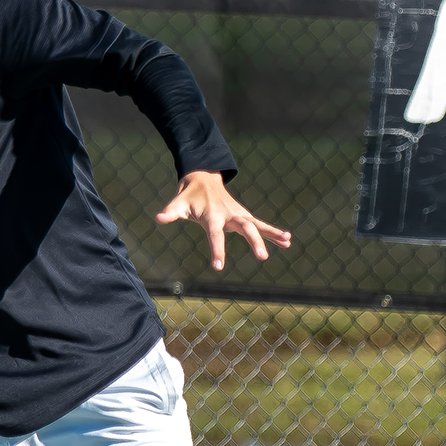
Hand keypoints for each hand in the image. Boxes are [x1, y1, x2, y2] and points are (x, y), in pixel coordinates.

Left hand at [154, 170, 290, 270]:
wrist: (203, 178)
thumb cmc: (188, 196)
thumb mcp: (178, 203)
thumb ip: (170, 212)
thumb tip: (158, 218)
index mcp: (212, 214)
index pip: (215, 234)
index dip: (217, 249)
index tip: (219, 267)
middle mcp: (228, 214)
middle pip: (244, 227)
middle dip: (253, 241)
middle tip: (262, 256)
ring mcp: (238, 214)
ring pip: (257, 224)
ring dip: (271, 232)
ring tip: (287, 240)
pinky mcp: (243, 215)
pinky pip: (260, 225)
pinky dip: (273, 231)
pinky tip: (286, 240)